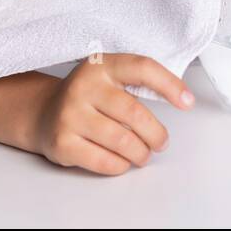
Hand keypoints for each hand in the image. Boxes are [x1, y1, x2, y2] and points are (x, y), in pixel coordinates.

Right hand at [35, 53, 192, 174]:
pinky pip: (103, 160)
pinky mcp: (62, 142)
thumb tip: (182, 99)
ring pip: (122, 140)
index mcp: (102, 65)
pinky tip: (123, 161)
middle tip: (161, 142)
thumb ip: (139, 83)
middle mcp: (84, 87)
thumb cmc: (89, 97)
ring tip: (143, 154)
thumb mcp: (110, 77)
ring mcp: (70, 114)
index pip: (143, 68)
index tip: (187, 102)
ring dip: (140, 153)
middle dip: (156, 134)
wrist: (42, 112)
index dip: (170, 85)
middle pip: (135, 113)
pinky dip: (120, 165)